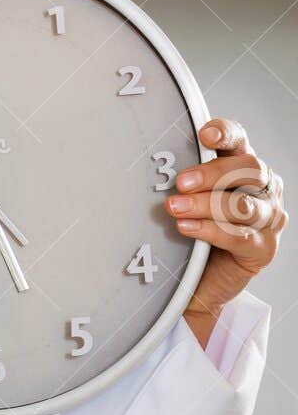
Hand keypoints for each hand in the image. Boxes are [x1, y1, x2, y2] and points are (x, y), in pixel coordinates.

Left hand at [168, 118, 285, 347]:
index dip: (226, 133)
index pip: (240, 142)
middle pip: (249, 169)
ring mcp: (268, 219)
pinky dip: (212, 231)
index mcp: (243, 169)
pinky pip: (240, 236)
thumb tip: (146, 166)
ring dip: (206, 204)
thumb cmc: (191, 234)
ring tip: (175, 207)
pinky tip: (187, 228)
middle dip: (213, 173)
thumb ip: (181, 183)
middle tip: (181, 182)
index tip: (205, 134)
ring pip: (244, 205)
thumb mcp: (186, 201)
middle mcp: (263, 189)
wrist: (198, 281)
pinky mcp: (263, 249)